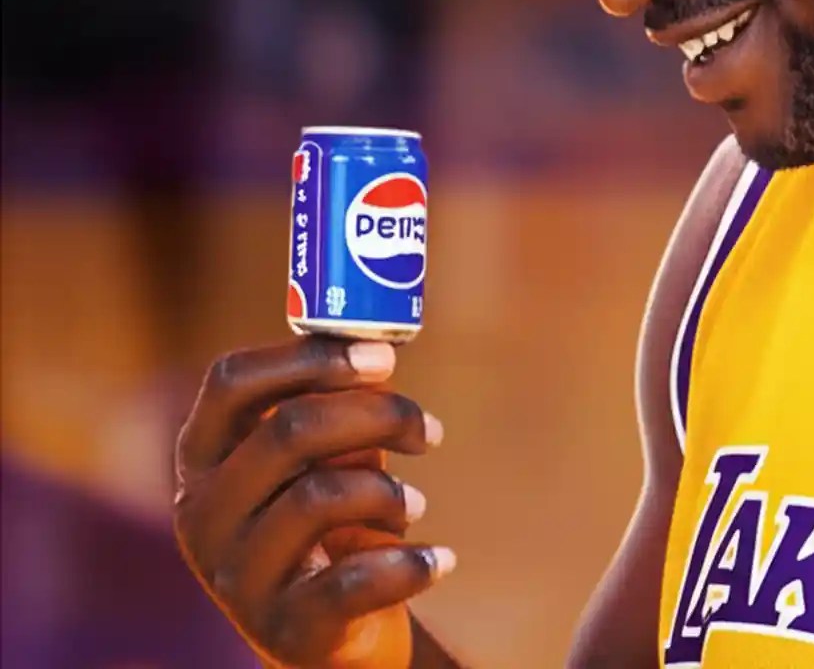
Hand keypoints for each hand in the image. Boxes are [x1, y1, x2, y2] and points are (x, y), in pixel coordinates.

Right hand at [173, 338, 453, 667]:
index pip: (232, 381)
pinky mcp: (284, 629)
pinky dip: (411, 564)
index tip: (384, 356)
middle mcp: (202, 514)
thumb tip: (379, 349)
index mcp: (202, 458)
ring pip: (318, 498)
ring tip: (416, 506)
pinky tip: (439, 560)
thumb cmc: (329, 524)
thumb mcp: (324, 459)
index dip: (311, 357)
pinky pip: (354, 581)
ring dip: (389, 493)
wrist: (330, 636)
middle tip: (428, 430)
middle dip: (377, 416)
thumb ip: (338, 406)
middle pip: (288, 430)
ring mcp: (236, 577)